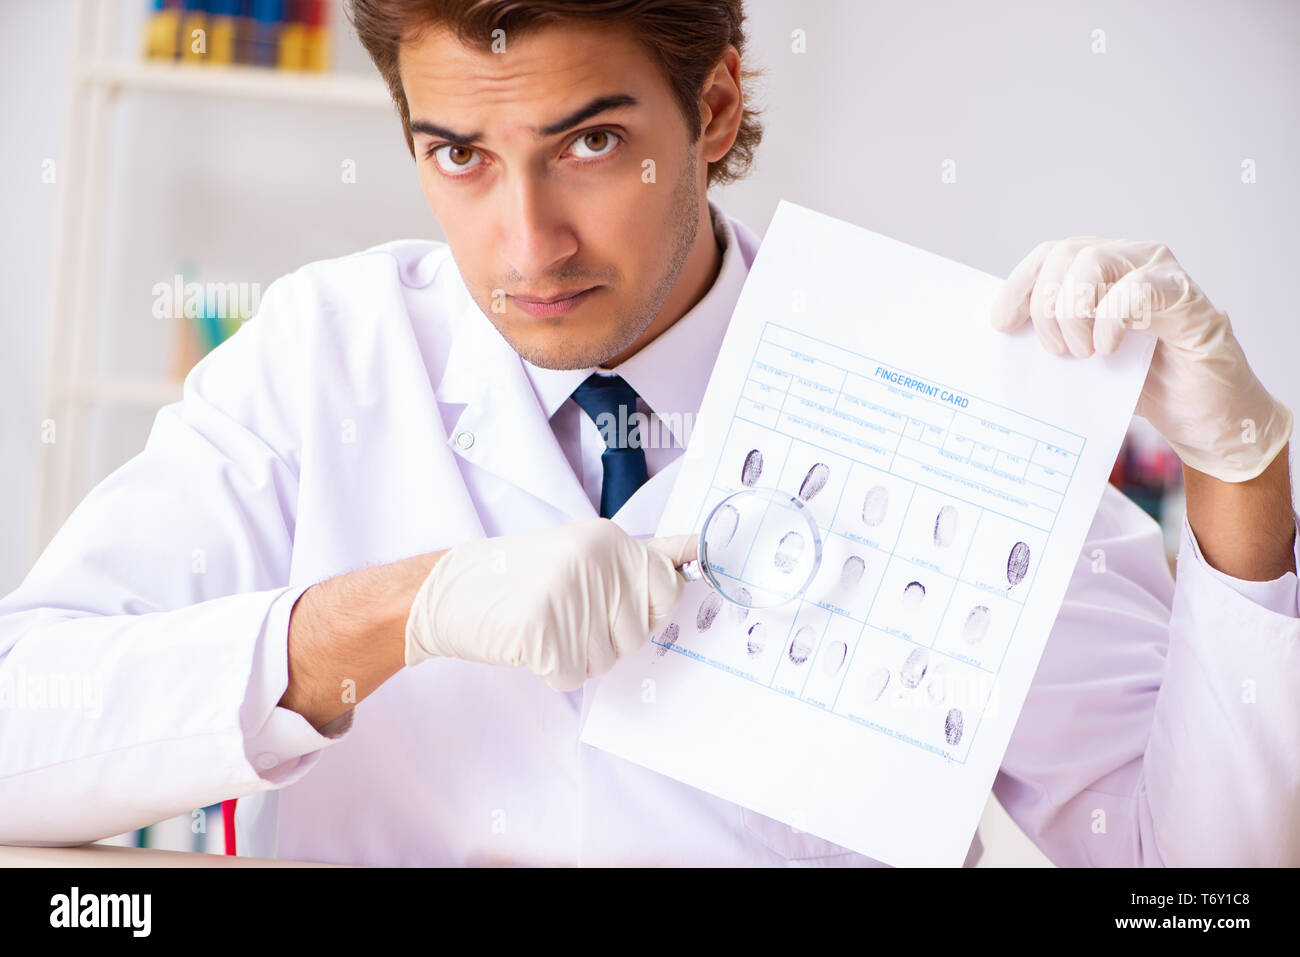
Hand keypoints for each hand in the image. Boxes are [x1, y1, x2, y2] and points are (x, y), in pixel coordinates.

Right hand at [405, 518, 696, 690]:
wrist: (449, 589)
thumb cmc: (520, 575)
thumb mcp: (585, 551)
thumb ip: (643, 557)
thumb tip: (700, 552)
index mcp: (610, 539)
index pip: (668, 589)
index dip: (644, 608)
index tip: (611, 602)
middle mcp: (595, 562)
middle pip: (637, 635)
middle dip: (605, 637)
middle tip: (564, 611)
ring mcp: (570, 596)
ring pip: (606, 661)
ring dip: (577, 655)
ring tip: (544, 622)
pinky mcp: (544, 632)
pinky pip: (573, 677)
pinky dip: (551, 670)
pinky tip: (528, 641)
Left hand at [990, 236, 1291, 481]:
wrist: (1204, 421)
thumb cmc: (1144, 387)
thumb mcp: (1082, 360)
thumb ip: (1052, 336)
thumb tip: (999, 335)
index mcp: (1103, 272)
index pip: (1049, 255)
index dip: (1019, 285)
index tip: (1002, 324)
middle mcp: (1133, 260)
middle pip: (1066, 253)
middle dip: (1046, 305)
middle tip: (1057, 352)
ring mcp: (1163, 275)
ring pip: (1094, 261)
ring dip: (1074, 311)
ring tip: (1084, 353)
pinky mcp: (1190, 302)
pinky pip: (1138, 289)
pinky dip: (1111, 319)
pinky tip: (1108, 350)